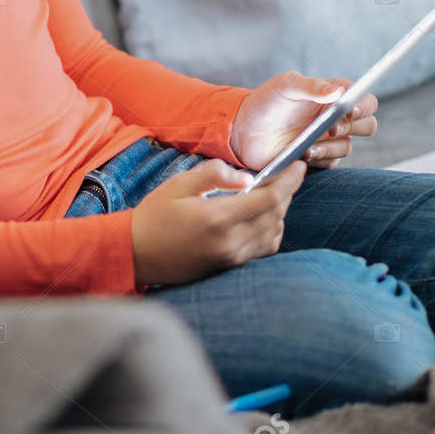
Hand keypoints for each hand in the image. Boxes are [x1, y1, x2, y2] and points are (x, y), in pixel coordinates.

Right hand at [130, 158, 306, 286]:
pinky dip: (271, 231)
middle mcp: (230, 242)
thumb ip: (214, 174)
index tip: (299, 165)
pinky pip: (263, 249)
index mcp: (217, 218)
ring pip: (274, 233)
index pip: (269, 198)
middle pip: (276, 215)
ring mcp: (231, 259)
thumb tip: (246, 177)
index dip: (290, 180)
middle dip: (286, 192)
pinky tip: (260, 217)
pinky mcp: (229, 268)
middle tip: (286, 174)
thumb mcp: (179, 184)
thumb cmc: (155, 216)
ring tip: (272, 193)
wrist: (135, 254)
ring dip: (280, 212)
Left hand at [229, 70, 377, 172]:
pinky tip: (303, 154)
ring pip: (348, 146)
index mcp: (332, 96)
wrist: (244, 130)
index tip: (351, 109)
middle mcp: (335, 117)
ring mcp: (328, 139)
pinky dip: (320, 158)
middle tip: (332, 128)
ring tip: (309, 146)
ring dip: (331, 146)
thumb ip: (312, 86)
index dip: (364, 105)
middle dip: (354, 127)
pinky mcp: (318, 157)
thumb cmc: (266, 101)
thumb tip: (339, 91)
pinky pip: (332, 162)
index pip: (364, 99)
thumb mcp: (286, 86)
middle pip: (366, 125)